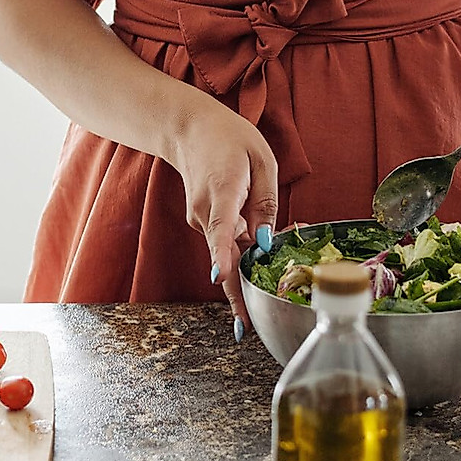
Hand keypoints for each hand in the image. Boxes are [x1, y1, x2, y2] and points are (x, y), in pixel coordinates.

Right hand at [164, 85, 278, 330]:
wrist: (190, 131)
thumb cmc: (230, 141)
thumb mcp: (262, 162)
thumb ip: (265, 204)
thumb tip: (265, 244)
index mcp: (221, 193)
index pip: (219, 229)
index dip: (221, 256)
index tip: (218, 278)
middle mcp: (204, 214)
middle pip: (223, 259)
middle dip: (238, 293)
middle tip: (246, 329)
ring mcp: (200, 221)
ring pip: (228, 253)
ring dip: (249, 268)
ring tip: (270, 281)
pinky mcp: (202, 224)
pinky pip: (226, 244)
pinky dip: (242, 251)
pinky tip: (257, 247)